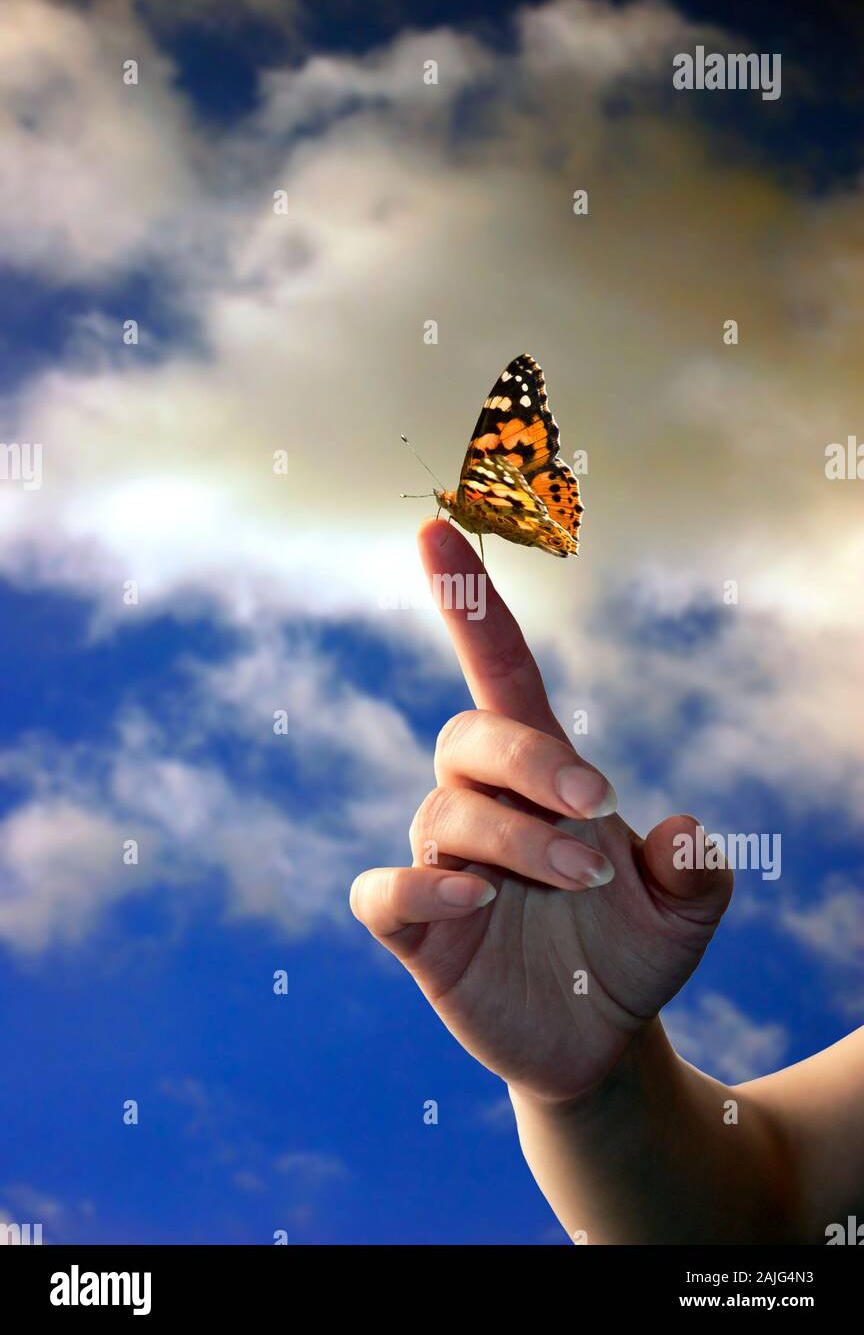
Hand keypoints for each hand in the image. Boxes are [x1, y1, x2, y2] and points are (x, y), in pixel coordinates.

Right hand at [351, 520, 732, 1104]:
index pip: (497, 669)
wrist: (597, 1039)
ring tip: (585, 880)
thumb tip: (687, 830)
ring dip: (515, 838)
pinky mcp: (418, 930)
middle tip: (596, 811)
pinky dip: (417, 886)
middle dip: (529, 760)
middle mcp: (484, 807)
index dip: (468, 602)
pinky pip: (383, 892)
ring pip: (444, 814)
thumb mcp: (686, 914)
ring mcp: (444, 866)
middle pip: (468, 736)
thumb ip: (697, 873)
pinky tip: (473, 900)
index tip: (436, 528)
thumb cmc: (632, 953)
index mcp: (544, 778)